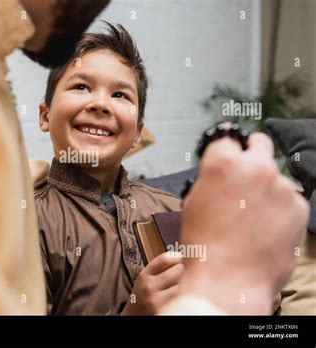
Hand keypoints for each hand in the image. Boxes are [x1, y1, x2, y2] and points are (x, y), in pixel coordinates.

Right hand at [122, 252, 183, 314]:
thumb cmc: (144, 293)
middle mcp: (148, 285)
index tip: (178, 258)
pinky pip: (179, 296)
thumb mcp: (145, 276)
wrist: (134, 314)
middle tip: (177, 273)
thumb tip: (178, 255)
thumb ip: (158, 267)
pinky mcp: (162, 308)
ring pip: (181, 284)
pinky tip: (174, 296)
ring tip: (173, 286)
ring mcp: (155, 298)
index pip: (165, 259)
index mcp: (144, 274)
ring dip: (180, 284)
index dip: (175, 257)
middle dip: (180, 270)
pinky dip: (179, 295)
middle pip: (177, 270)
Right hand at [178, 133, 308, 313]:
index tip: (227, 156)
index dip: (224, 151)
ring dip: (265, 188)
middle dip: (251, 153)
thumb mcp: (194, 202)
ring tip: (251, 216)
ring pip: (274, 176)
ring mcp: (281, 187)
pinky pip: (288, 199)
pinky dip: (279, 208)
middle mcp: (256, 168)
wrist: (228, 279)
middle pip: (258, 143)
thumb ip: (211, 178)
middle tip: (245, 173)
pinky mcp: (299, 207)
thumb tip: (223, 172)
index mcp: (223, 163)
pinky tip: (264, 228)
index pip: (226, 138)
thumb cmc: (205, 245)